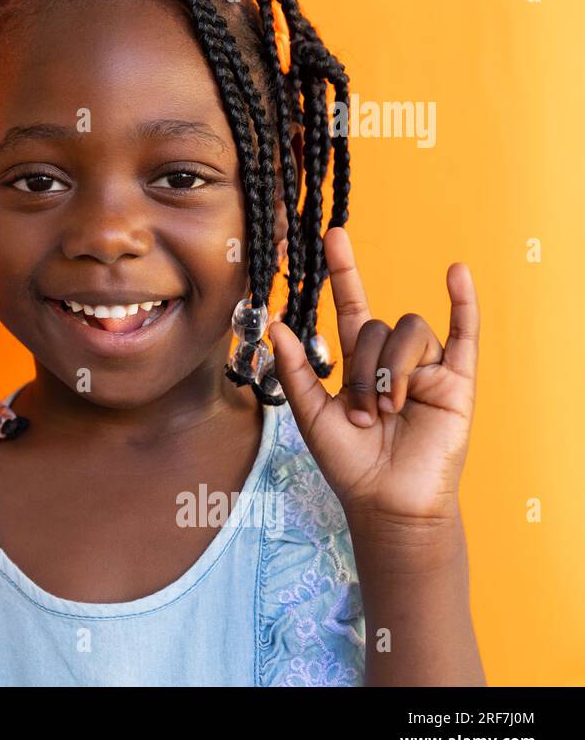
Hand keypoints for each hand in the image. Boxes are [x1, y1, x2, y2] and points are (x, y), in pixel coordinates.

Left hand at [268, 226, 478, 527]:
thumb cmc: (349, 465)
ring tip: (389, 410)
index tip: (332, 236)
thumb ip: (296, 369)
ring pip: (410, 332)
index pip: (352, 306)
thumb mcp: (312, 415)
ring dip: (393, 369)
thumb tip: (276, 323)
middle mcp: (393, 361)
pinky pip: (464, 334)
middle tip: (362, 414)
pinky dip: (463, 302)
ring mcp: (427, 369)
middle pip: (378, 328)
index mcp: (358, 364)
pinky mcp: (457, 383)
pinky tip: (455, 273)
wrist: (387, 503)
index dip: (343, 271)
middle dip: (365, 369)